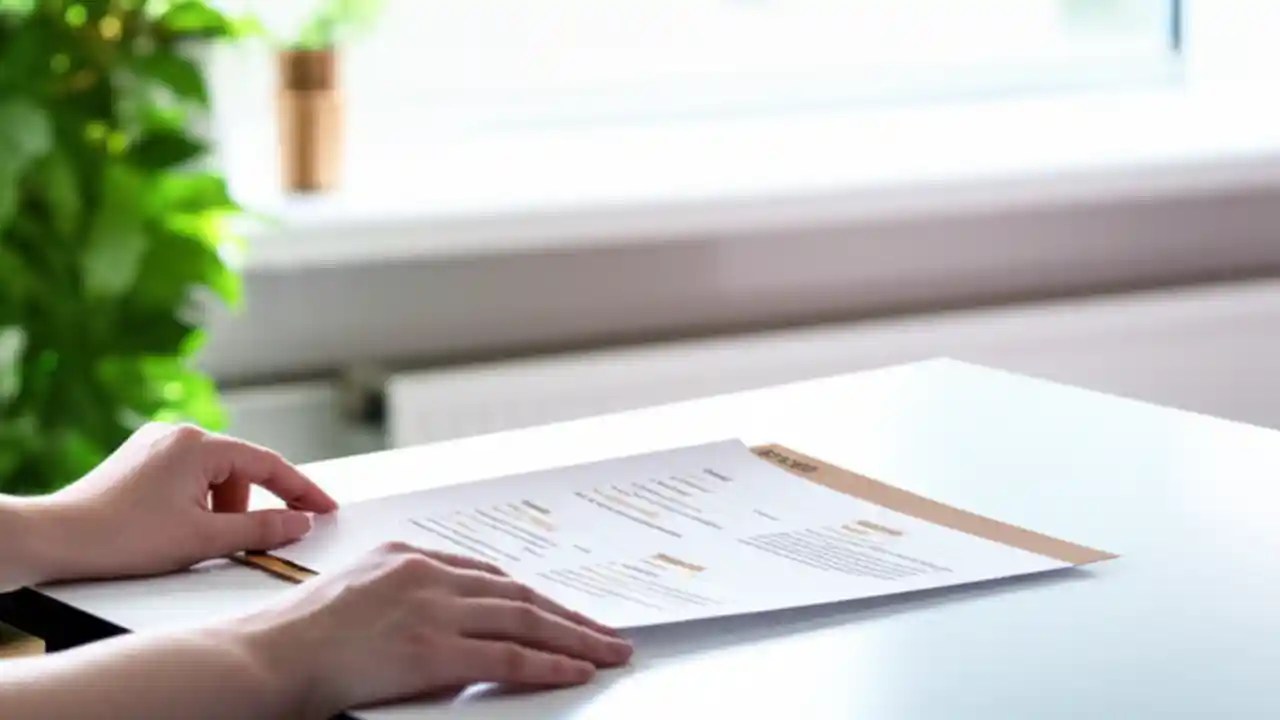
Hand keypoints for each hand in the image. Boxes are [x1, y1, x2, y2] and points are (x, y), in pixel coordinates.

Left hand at [28, 422, 336, 582]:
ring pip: (213, 477)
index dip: (302, 490)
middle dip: (249, 508)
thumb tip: (301, 523)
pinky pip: (188, 478)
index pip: (268, 464)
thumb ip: (261, 530)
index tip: (326, 509)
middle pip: (240, 471)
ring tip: (198, 542)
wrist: (54, 539)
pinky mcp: (140, 460)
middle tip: (247, 543)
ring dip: (220, 509)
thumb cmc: (124, 538)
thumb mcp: (204, 539)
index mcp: (199, 445)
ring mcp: (156, 444)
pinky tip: (181, 530)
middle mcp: (178, 434)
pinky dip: (198, 504)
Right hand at [235, 542, 632, 716]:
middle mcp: (426, 573)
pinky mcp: (432, 649)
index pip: (487, 574)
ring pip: (524, 620)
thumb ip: (403, 599)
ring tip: (609, 651)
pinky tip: (576, 670)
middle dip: (567, 614)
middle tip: (606, 630)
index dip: (531, 595)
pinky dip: (548, 664)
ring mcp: (432, 609)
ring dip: (574, 637)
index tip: (559, 609)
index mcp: (405, 555)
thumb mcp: (355, 596)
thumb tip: (443, 630)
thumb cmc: (295, 638)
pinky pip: (507, 657)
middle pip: (517, 593)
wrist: (263, 658)